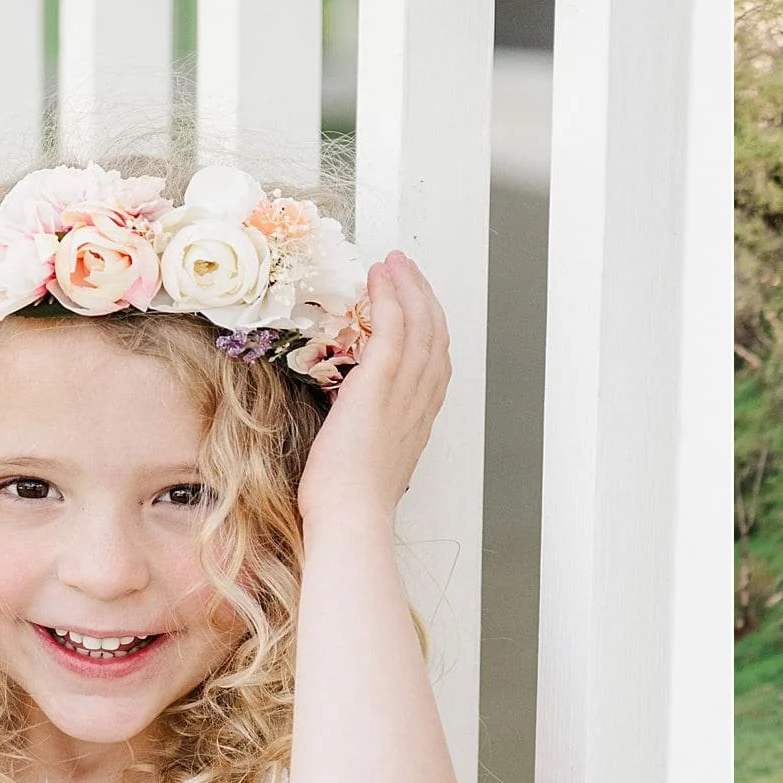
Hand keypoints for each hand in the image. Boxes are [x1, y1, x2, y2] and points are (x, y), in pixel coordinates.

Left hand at [299, 253, 452, 527]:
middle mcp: (419, 404)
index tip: (412, 303)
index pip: (434, 363)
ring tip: (394, 264)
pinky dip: (390, 298)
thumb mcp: (362, 462)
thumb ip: (365, 436)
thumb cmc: (346, 503)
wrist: (350, 518)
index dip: (427, 327)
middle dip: (423, 297)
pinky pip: (394, 330)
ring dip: (409, 287)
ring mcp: (403, 393)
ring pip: (421, 326)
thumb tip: (349, 424)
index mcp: (416, 422)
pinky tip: (380, 279)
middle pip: (435, 336)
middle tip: (406, 270)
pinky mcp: (379, 386)